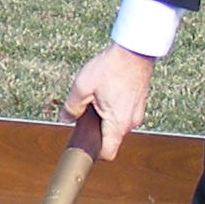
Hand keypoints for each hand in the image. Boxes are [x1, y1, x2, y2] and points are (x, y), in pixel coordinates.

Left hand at [65, 43, 155, 160]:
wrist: (134, 50)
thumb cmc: (111, 67)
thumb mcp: (82, 87)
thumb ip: (71, 107)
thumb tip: (66, 119)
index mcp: (117, 123)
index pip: (108, 153)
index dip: (93, 152)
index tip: (83, 143)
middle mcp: (131, 122)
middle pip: (110, 139)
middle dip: (96, 130)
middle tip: (84, 113)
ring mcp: (137, 113)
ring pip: (116, 126)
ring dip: (104, 119)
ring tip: (95, 99)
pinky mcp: (139, 104)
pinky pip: (123, 115)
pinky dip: (112, 110)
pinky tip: (105, 94)